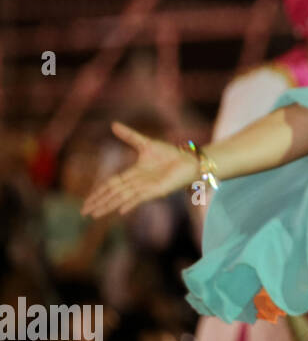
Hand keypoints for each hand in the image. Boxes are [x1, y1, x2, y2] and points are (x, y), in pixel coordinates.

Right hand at [81, 122, 198, 218]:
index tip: (86, 201)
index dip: (98, 192)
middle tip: (84, 212)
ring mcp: (147, 188)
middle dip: (99, 202)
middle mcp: (137, 184)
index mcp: (133, 174)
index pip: (111, 185)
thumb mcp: (145, 144)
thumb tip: (113, 125)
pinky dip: (130, 203)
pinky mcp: (158, 190)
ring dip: (108, 206)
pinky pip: (141, 198)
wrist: (189, 160)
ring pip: (123, 198)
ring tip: (95, 214)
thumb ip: (129, 136)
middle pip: (113, 194)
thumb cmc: (170, 155)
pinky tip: (120, 211)